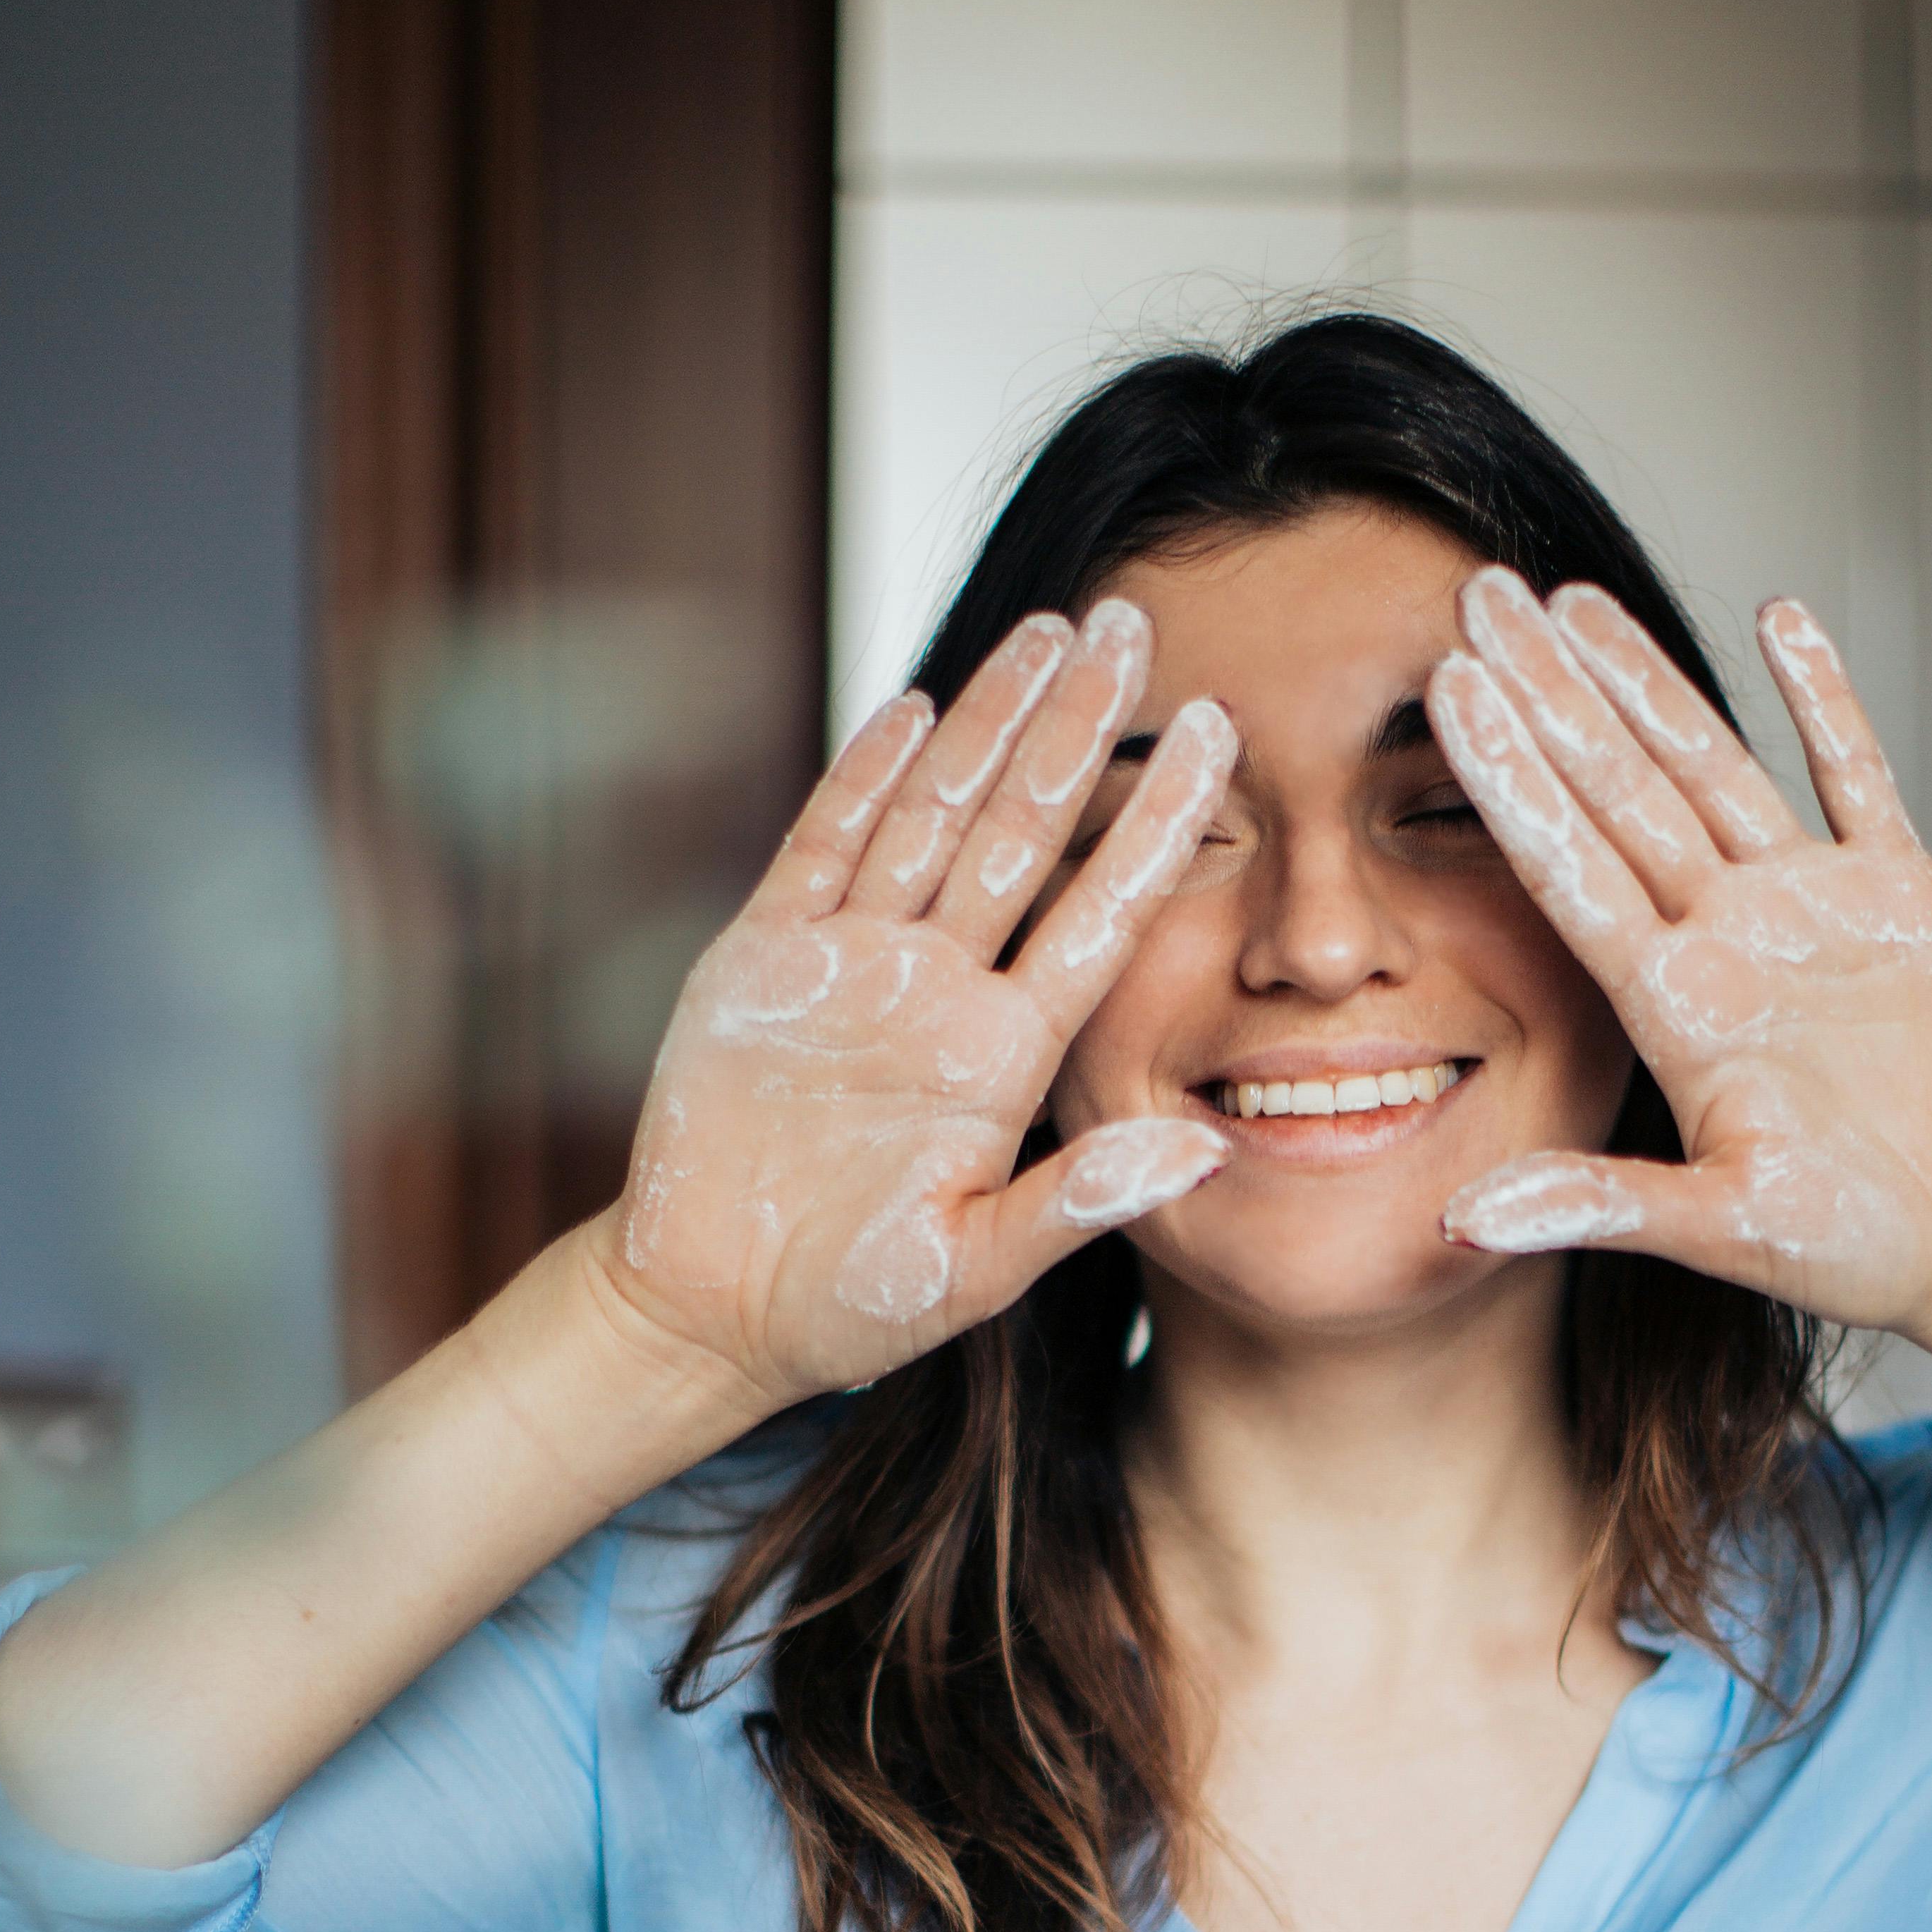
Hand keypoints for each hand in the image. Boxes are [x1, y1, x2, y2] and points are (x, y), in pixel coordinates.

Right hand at [591, 600, 1237, 1414]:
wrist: (711, 1309)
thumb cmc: (846, 1306)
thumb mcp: (971, 1269)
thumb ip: (1076, 1204)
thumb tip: (1201, 1155)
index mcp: (1003, 1056)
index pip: (1102, 913)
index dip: (1158, 822)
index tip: (1221, 734)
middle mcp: (940, 990)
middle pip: (1025, 830)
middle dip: (1080, 726)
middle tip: (1139, 621)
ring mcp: (852, 966)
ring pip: (933, 815)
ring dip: (988, 721)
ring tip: (1052, 627)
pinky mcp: (762, 961)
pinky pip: (823, 847)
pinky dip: (865, 776)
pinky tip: (916, 703)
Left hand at [1426, 570, 1931, 1351]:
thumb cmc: (1853, 1243)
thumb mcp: (1720, 1231)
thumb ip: (1598, 1209)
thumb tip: (1466, 1224)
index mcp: (1672, 1006)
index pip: (1565, 866)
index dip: (1506, 776)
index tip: (1446, 690)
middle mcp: (1724, 937)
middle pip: (1616, 788)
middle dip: (1546, 691)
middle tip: (1472, 591)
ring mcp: (1808, 906)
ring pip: (1710, 762)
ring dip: (1645, 676)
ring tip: (1573, 594)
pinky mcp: (1901, 892)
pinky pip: (1855, 775)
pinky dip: (1824, 697)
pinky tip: (1778, 617)